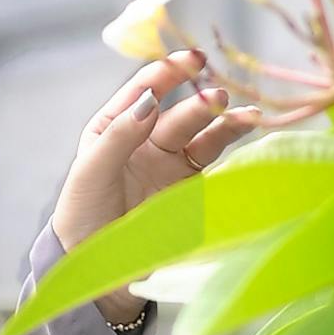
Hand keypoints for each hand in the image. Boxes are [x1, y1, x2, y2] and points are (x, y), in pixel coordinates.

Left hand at [50, 48, 255, 273]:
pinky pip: (216, 163)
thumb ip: (119, 137)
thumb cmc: (83, 217)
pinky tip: (250, 132)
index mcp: (116, 128)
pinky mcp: (191, 190)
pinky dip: (234, 148)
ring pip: (205, 134)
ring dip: (225, 122)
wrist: (97, 272)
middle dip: (201, 103)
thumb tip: (149, 101)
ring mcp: (172, 165)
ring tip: (248, 116)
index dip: (168, 72)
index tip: (191, 62)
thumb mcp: (91, 173)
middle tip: (218, 98)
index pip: (145, 91)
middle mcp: (147, 141)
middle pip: (180, 114)